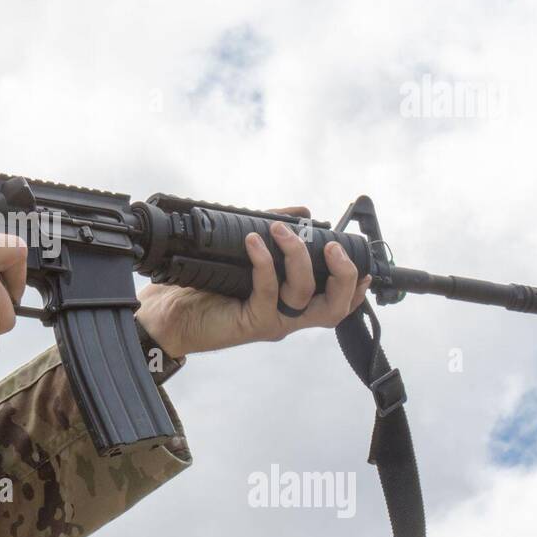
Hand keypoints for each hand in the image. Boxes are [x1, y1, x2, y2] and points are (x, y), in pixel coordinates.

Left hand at [135, 206, 370, 358]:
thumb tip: (301, 214)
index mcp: (291, 305)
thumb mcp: (243, 258)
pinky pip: (267, 291)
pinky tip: (255, 242)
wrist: (169, 316)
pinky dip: (264, 263)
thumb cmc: (204, 289)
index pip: (336, 304)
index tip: (366, 266)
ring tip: (281, 231)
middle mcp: (287, 316)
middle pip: (334, 307)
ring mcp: (272, 320)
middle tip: (334, 248)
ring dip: (297, 256)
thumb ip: (274, 237)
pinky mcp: (252, 322)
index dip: (356, 289)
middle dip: (344, 276)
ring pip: (303, 294)